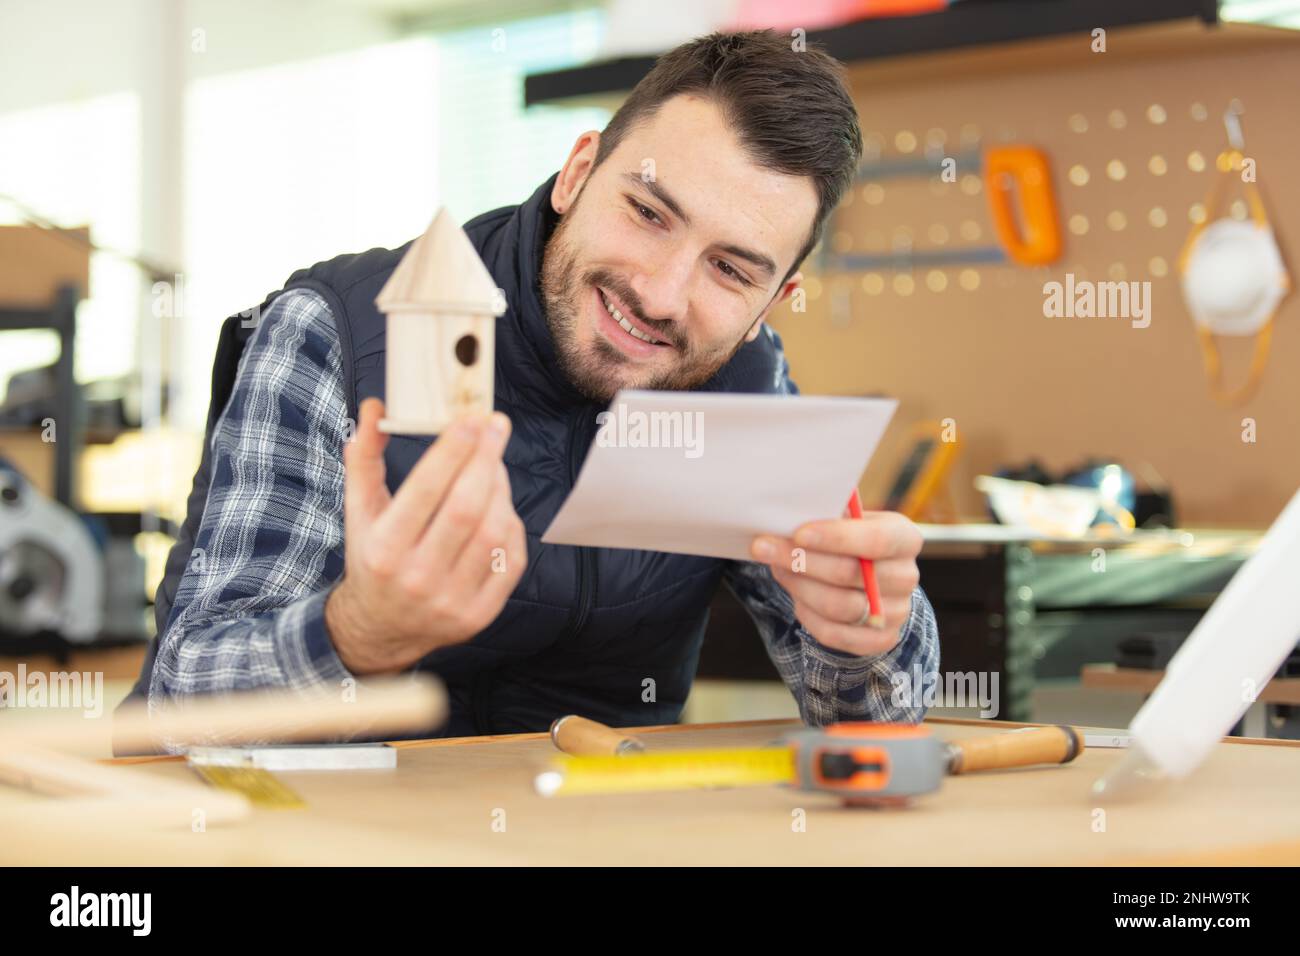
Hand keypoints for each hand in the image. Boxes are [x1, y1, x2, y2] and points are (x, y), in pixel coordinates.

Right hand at [325, 398, 526, 673]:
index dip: (452, 451)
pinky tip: (500, 503)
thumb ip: (365, 458)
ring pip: (494, 531)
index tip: (471, 418)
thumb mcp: (359, 511)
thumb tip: (375, 407)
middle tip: (496, 425)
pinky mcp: (480, 615)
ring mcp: (453, 601)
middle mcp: (418, 578)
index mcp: (384, 550)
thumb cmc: (372, 559)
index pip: (425, 491)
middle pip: (466, 509)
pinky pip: (511, 558)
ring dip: (501, 488)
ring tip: (494, 463)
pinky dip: (511, 524)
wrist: (381, 628)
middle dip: (485, 460)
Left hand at [750, 510, 921, 656]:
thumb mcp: (847, 521)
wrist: (871, 580)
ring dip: (799, 586)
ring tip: (777, 568)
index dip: (835, 537)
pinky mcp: (880, 639)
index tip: (797, 533)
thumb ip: (827, 517)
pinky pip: (834, 633)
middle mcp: (906, 576)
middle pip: (850, 573)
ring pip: (838, 606)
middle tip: (763, 547)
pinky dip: (807, 614)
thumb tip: (787, 518)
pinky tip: (795, 595)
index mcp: (904, 538)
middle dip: (801, 560)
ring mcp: (897, 612)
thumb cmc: (849, 540)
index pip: (876, 539)